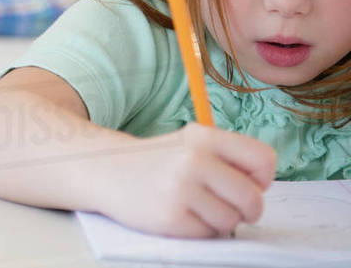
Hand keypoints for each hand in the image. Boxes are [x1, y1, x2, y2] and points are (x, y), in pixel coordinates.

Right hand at [98, 123, 275, 237]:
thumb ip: (227, 158)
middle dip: (248, 209)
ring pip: (232, 221)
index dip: (262, 178)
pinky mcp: (170, 216)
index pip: (263, 159)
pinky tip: (181, 215)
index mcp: (203, 137)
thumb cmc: (159, 162)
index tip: (247, 182)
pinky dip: (199, 230)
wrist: (107, 172)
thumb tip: (261, 187)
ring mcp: (180, 188)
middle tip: (230, 206)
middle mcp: (193, 159)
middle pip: (252, 198)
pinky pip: (208, 234)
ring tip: (196, 207)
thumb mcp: (190, 145)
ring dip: (220, 221)